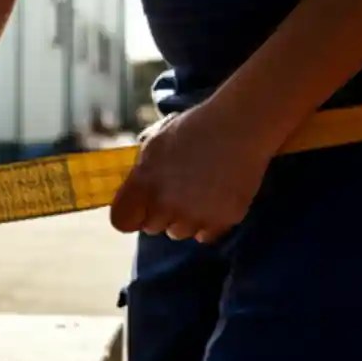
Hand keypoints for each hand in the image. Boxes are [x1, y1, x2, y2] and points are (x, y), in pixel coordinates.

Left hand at [109, 100, 276, 243]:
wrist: (240, 125)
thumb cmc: (195, 128)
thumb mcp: (156, 141)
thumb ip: (141, 170)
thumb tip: (136, 191)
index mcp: (144, 182)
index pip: (121, 220)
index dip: (130, 215)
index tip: (140, 208)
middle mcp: (166, 203)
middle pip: (151, 228)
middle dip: (159, 214)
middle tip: (176, 194)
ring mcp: (194, 214)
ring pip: (178, 233)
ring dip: (183, 220)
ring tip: (197, 195)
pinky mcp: (222, 220)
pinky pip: (205, 235)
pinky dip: (208, 224)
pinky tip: (214, 202)